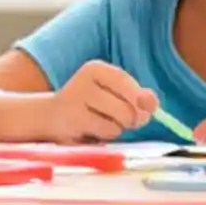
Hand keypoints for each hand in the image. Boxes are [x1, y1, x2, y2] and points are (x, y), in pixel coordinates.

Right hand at [43, 61, 158, 142]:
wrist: (53, 117)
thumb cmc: (91, 104)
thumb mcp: (114, 93)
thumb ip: (137, 96)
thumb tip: (152, 103)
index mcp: (96, 69)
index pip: (125, 81)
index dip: (139, 98)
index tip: (143, 108)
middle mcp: (84, 81)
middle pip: (128, 107)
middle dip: (132, 118)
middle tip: (122, 118)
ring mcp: (76, 101)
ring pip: (119, 122)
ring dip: (118, 128)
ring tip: (102, 122)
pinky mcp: (74, 122)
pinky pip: (107, 133)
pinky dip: (106, 135)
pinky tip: (92, 129)